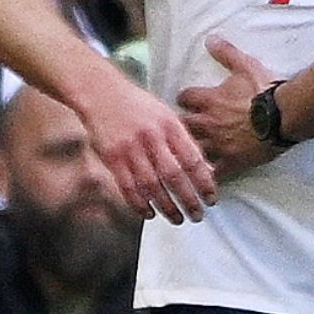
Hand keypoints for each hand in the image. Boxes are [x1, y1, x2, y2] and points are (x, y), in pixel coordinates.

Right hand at [77, 71, 218, 221]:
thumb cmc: (140, 107)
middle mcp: (151, 137)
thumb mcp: (167, 116)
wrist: (102, 94)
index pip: (193, 159)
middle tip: (197, 216)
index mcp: (170, 125)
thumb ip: (185, 142)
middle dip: (188, 200)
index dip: (204, 183)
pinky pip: (128, 187)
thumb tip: (207, 169)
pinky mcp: (112, 158)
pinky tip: (149, 213)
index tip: (211, 199)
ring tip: (177, 219)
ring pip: (152, 185)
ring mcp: (130, 149)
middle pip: (174, 176)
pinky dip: (140, 204)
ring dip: (166, 206)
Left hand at [175, 37, 282, 182]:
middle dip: (183, 125)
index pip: (184, 98)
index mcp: (208, 100)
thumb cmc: (265, 90)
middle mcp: (207, 123)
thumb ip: (226, 53)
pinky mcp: (230, 162)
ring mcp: (217, 145)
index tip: (188, 100)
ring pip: (193, 150)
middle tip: (188, 126)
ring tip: (193, 151)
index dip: (186, 99)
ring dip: (192, 149)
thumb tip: (210, 39)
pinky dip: (208, 175)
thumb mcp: (246, 65)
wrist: (284, 115)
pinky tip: (206, 177)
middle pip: (182, 126)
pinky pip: (212, 173)